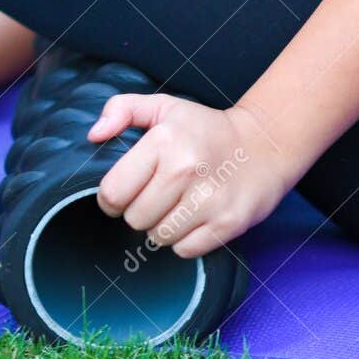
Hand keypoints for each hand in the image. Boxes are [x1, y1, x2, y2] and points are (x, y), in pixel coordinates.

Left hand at [87, 95, 296, 258]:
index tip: (125, 191)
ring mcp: (209, 199)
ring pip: (158, 238)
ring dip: (162, 227)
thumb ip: (121, 109)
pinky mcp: (229, 223)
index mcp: (164, 141)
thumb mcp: (163, 107)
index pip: (113, 192)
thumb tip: (94, 135)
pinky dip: (185, 241)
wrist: (265, 145)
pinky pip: (185, 251)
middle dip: (140, 211)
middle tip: (158, 196)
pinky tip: (195, 218)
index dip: (112, 198)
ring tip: (178, 206)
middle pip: (134, 219)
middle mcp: (185, 170)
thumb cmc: (205, 130)